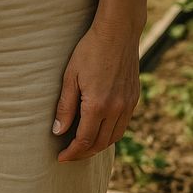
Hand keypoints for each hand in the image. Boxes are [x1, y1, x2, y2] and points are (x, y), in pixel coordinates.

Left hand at [52, 21, 140, 162]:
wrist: (117, 34)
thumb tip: (58, 131)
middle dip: (84, 153)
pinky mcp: (134, 98)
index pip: (84, 140)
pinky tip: (98, 131)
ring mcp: (128, 104)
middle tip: (69, 156)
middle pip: (101, 143)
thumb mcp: (69, 77)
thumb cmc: (88, 51)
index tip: (60, 158)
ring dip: (98, 146)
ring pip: (114, 137)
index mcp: (98, 105)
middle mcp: (117, 109)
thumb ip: (65, 106)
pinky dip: (110, 134)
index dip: (72, 152)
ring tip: (81, 147)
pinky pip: (122, 125)